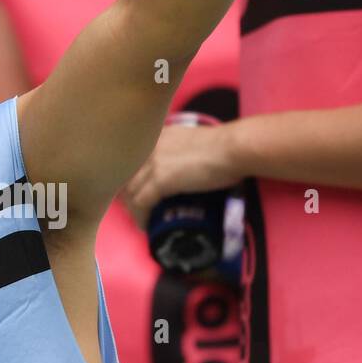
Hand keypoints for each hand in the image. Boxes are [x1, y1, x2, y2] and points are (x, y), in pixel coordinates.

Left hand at [121, 120, 243, 228]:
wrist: (234, 149)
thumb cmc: (225, 148)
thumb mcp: (194, 144)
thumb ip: (183, 152)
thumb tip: (186, 168)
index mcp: (159, 136)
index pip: (134, 160)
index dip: (131, 179)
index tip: (136, 193)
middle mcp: (150, 147)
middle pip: (127, 176)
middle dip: (127, 196)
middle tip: (135, 211)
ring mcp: (153, 163)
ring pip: (131, 191)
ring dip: (133, 209)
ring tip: (142, 221)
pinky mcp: (160, 180)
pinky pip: (141, 203)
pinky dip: (141, 217)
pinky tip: (145, 226)